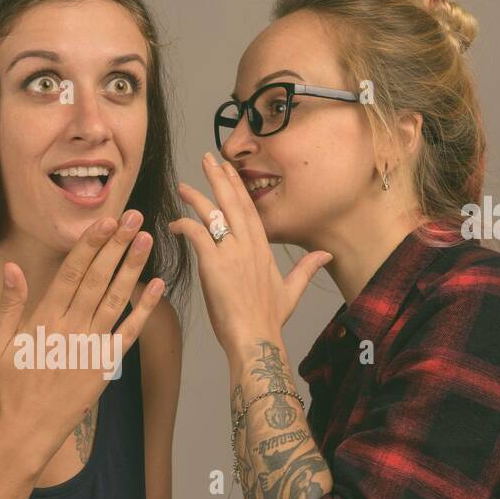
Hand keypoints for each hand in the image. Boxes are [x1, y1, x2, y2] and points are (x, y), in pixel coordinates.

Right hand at [0, 210, 165, 469]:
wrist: (26, 431)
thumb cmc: (8, 389)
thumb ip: (10, 305)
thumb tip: (12, 267)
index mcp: (43, 319)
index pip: (71, 272)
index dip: (90, 244)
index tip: (106, 221)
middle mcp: (70, 328)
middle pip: (97, 278)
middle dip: (116, 246)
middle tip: (134, 217)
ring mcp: (90, 347)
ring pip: (115, 299)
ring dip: (133, 268)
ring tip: (146, 240)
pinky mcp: (104, 366)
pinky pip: (129, 334)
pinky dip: (144, 310)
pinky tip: (157, 288)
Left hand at [171, 153, 330, 358]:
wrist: (256, 338)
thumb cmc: (269, 320)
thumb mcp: (292, 291)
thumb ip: (306, 269)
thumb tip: (325, 255)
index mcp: (263, 249)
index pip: (250, 210)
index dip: (239, 187)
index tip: (230, 170)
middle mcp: (249, 245)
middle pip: (234, 203)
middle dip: (220, 178)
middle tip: (208, 159)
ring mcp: (232, 253)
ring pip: (214, 214)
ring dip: (197, 197)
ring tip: (184, 185)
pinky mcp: (214, 264)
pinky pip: (197, 234)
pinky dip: (184, 225)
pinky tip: (174, 223)